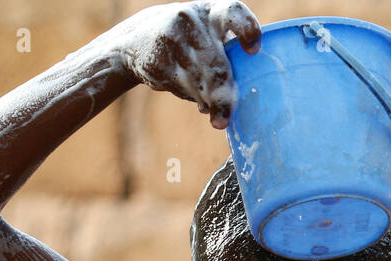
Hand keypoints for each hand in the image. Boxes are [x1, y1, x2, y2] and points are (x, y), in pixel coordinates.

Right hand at [113, 1, 261, 129]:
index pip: (234, 13)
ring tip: (213, 111)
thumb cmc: (188, 38)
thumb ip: (227, 50)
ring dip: (207, 102)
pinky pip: (181, 88)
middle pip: (216, 65)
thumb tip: (242, 91)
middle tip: (225, 119)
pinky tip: (193, 96)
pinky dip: (191, 97)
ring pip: (198, 83)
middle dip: (222, 97)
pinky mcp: (157, 61)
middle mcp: (191, 20)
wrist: (138, 38)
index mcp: (211, 12)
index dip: (247, 30)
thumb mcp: (206, 31)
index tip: (253, 50)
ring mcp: (171, 39)